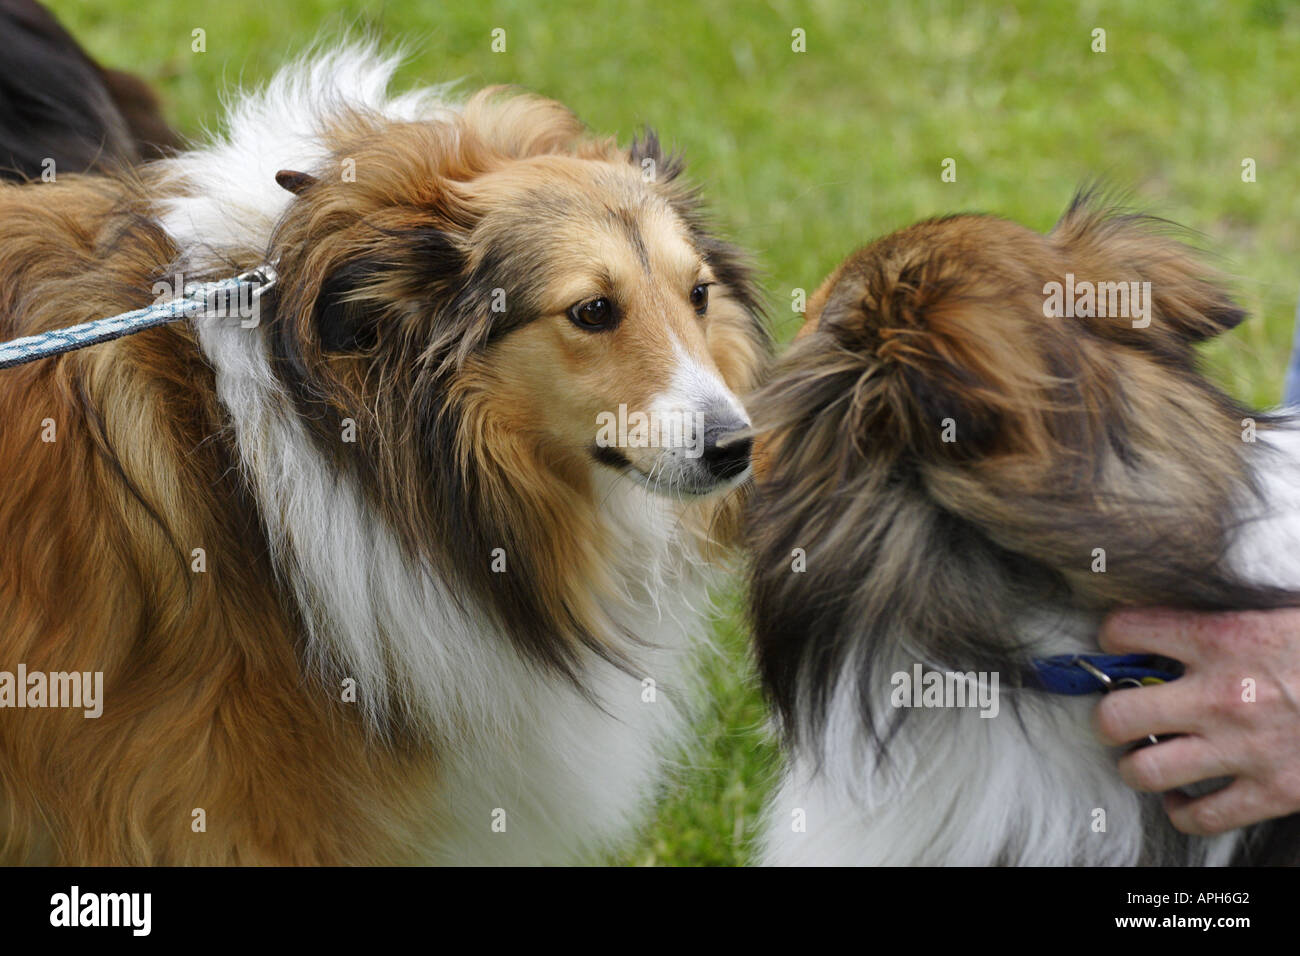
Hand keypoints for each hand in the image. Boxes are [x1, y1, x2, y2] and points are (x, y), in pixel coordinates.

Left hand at [1093, 607, 1299, 834]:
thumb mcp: (1275, 616)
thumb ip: (1220, 623)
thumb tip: (1170, 629)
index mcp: (1223, 637)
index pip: (1124, 630)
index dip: (1112, 637)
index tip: (1118, 645)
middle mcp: (1222, 695)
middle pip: (1116, 715)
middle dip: (1111, 716)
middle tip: (1123, 714)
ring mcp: (1245, 749)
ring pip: (1144, 771)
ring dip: (1137, 765)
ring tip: (1148, 755)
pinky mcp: (1274, 792)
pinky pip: (1199, 816)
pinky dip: (1182, 810)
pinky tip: (1185, 794)